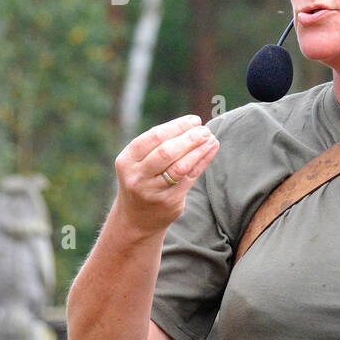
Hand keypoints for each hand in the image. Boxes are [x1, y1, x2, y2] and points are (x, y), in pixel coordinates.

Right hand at [114, 114, 219, 235]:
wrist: (136, 219)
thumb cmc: (143, 180)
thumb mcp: (140, 162)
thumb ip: (159, 145)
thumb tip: (193, 125)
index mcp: (127, 160)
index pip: (154, 137)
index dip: (177, 126)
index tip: (195, 120)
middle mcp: (137, 176)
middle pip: (166, 152)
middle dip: (189, 138)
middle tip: (205, 130)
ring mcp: (152, 191)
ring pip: (180, 167)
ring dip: (198, 150)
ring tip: (211, 139)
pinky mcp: (169, 202)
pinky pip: (190, 178)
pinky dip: (202, 162)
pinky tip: (211, 150)